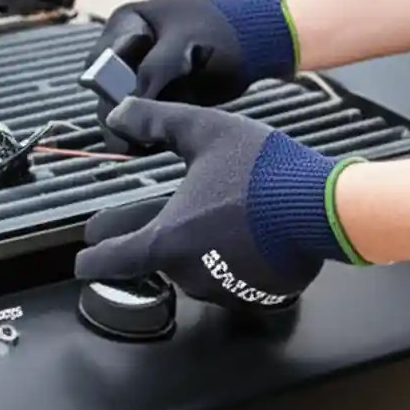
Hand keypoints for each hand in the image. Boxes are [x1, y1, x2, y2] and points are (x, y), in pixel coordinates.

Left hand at [74, 98, 367, 310]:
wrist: (326, 207)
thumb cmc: (263, 170)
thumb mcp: (204, 130)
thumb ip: (155, 122)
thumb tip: (117, 115)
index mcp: (168, 239)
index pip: (114, 260)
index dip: (94, 258)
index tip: (83, 259)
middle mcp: (190, 273)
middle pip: (156, 259)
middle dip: (151, 237)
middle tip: (155, 214)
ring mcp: (224, 289)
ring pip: (193, 269)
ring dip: (192, 247)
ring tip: (211, 214)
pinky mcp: (256, 295)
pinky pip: (228, 278)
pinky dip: (226, 258)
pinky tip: (242, 232)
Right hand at [86, 0, 297, 152]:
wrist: (258, 41)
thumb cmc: (220, 29)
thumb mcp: (183, 43)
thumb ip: (153, 69)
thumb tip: (127, 103)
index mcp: (126, 24)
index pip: (100, 59)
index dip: (109, 82)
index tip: (126, 103)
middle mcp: (126, 50)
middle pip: (104, 88)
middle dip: (115, 110)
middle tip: (127, 135)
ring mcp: (140, 75)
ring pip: (119, 107)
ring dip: (127, 126)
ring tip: (140, 145)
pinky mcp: (157, 97)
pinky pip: (140, 117)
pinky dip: (144, 131)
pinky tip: (152, 143)